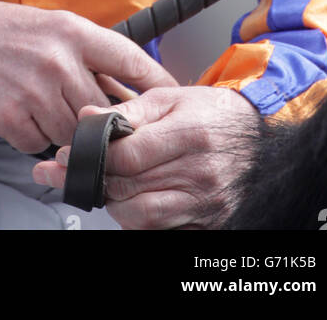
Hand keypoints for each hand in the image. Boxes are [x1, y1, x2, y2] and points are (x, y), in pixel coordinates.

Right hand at [0, 0, 177, 153]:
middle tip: (84, 116)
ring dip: (60, 128)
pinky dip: (30, 136)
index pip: (129, 59)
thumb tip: (122, 83)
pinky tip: (16, 113)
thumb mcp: (47, 27)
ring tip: (37, 104)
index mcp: (71, 31)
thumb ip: (84, 53)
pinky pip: (38, 143)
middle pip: (102, 110)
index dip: (156, 81)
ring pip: (72, 132)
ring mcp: (34, 90)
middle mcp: (57, 59)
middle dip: (97, 120)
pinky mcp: (10, 117)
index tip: (174, 95)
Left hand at [32, 85, 260, 227]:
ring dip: (114, 203)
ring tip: (105, 184)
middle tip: (71, 171)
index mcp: (189, 136)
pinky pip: (162, 228)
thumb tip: (88, 117)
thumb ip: (128, 110)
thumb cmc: (213, 113)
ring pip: (142, 216)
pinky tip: (130, 199)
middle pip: (129, 189)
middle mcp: (199, 175)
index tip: (69, 151)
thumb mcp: (171, 98)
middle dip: (93, 180)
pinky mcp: (207, 222)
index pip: (127, 156)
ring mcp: (205, 204)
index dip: (92, 155)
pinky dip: (139, 217)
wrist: (257, 136)